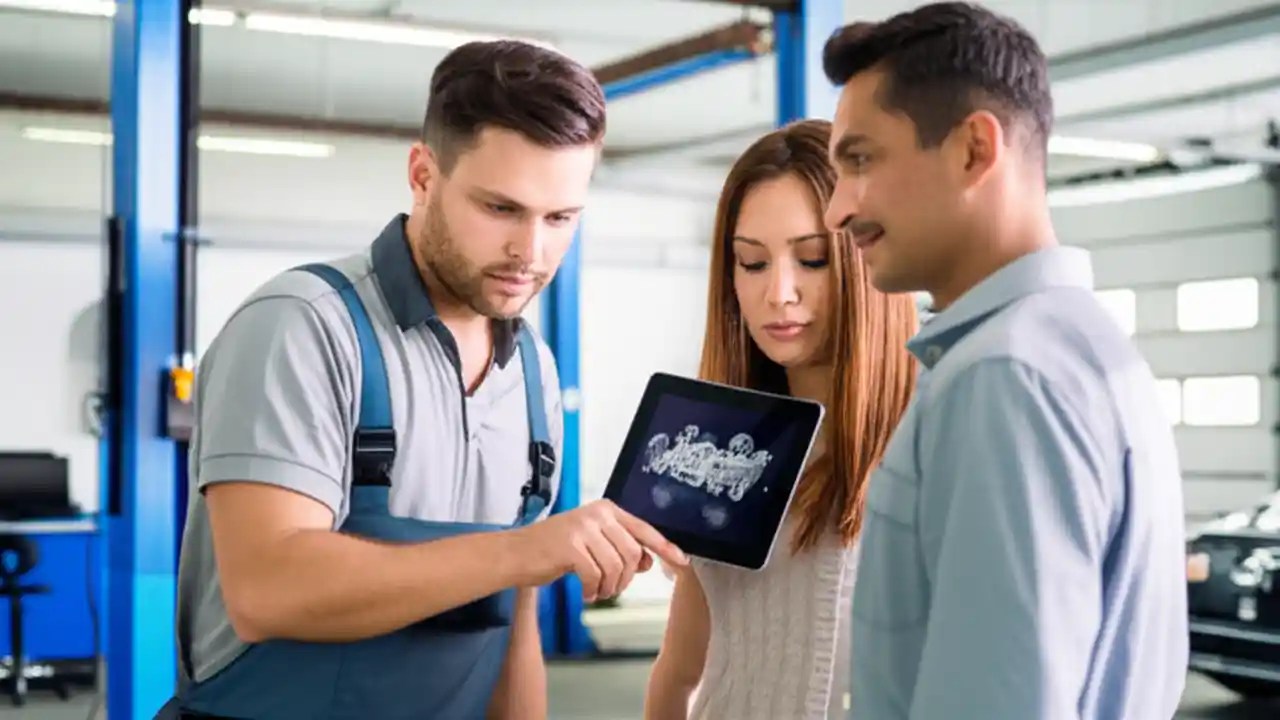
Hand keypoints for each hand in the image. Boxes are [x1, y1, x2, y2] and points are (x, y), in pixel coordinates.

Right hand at [515, 499, 688, 601]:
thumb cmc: (553, 549)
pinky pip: (596, 576)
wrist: (516, 553)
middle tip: (610, 588)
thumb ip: (620, 547)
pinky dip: (594, 591)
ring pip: (616, 567)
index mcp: (605, 509)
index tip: (681, 561)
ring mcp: (583, 528)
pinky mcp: (570, 546)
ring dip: (609, 587)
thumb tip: (649, 560)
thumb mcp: (591, 542)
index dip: (665, 547)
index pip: (643, 529)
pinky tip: (587, 594)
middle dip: (625, 579)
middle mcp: (596, 514)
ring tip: (598, 591)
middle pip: (631, 554)